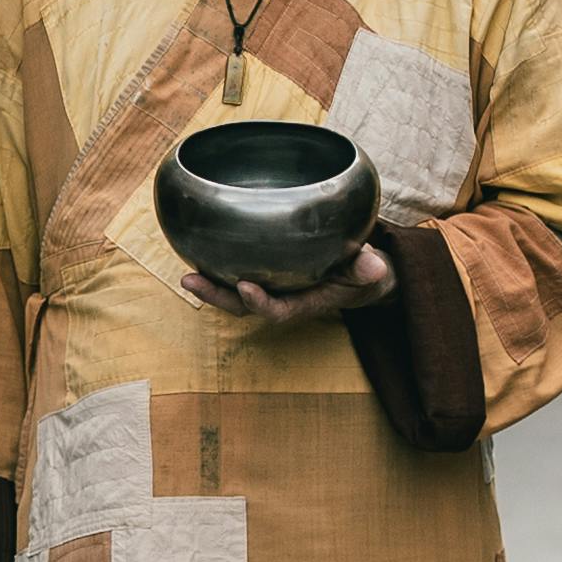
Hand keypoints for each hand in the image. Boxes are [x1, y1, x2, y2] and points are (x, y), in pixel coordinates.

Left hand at [171, 238, 397, 330]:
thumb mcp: (370, 272)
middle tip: (190, 280)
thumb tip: (376, 266)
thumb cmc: (363, 274)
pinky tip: (197, 251)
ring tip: (186, 275)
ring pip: (234, 294)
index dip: (259, 303)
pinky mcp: (267, 274)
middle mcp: (283, 298)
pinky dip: (218, 268)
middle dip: (217, 296)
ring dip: (211, 285)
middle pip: (243, 306)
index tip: (244, 286)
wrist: (360, 277)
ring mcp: (273, 288)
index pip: (278, 310)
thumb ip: (368, 269)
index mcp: (306, 302)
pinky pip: (237, 275)